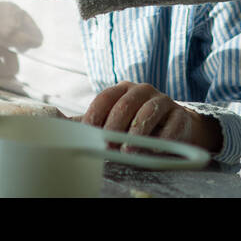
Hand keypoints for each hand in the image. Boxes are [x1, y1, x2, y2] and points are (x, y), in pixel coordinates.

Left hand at [83, 82, 222, 154]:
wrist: (172, 126)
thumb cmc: (135, 123)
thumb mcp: (114, 120)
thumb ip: (91, 123)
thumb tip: (59, 126)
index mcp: (122, 89)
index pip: (106, 97)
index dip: (96, 114)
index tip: (88, 133)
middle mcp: (142, 90)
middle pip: (126, 104)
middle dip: (115, 126)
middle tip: (109, 146)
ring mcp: (163, 100)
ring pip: (148, 112)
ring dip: (137, 132)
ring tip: (129, 151)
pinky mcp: (180, 115)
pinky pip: (172, 125)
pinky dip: (163, 138)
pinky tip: (154, 149)